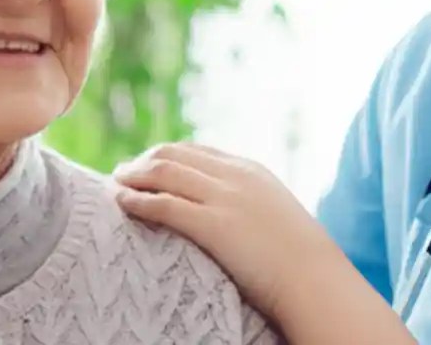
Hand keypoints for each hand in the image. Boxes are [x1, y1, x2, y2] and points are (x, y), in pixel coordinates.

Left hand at [113, 143, 345, 322]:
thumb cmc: (299, 260)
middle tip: (122, 173)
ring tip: (115, 185)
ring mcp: (224, 198)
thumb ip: (251, 204)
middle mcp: (235, 175)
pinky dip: (137, 199)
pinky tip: (122, 204)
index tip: (146, 165)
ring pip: (164, 171)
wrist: (315, 280)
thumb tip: (232, 215)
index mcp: (250, 170)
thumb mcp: (275, 215)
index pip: (196, 150)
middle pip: (174, 154)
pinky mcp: (213, 225)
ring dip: (133, 175)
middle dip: (142, 160)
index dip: (165, 155)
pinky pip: (164, 203)